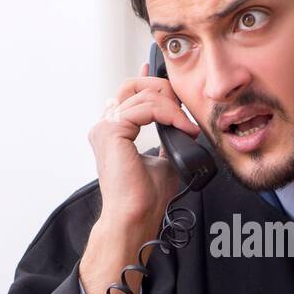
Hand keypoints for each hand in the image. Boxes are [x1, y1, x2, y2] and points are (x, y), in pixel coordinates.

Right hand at [89, 61, 199, 234]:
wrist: (136, 216)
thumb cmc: (145, 197)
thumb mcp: (163, 160)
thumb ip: (167, 140)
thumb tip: (181, 127)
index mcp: (112, 132)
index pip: (128, 96)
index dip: (147, 82)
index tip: (165, 77)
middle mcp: (105, 127)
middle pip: (132, 87)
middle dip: (161, 89)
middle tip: (182, 105)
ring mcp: (105, 128)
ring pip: (143, 97)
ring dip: (173, 108)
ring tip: (188, 127)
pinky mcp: (112, 131)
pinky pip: (145, 108)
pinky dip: (169, 114)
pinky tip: (182, 128)